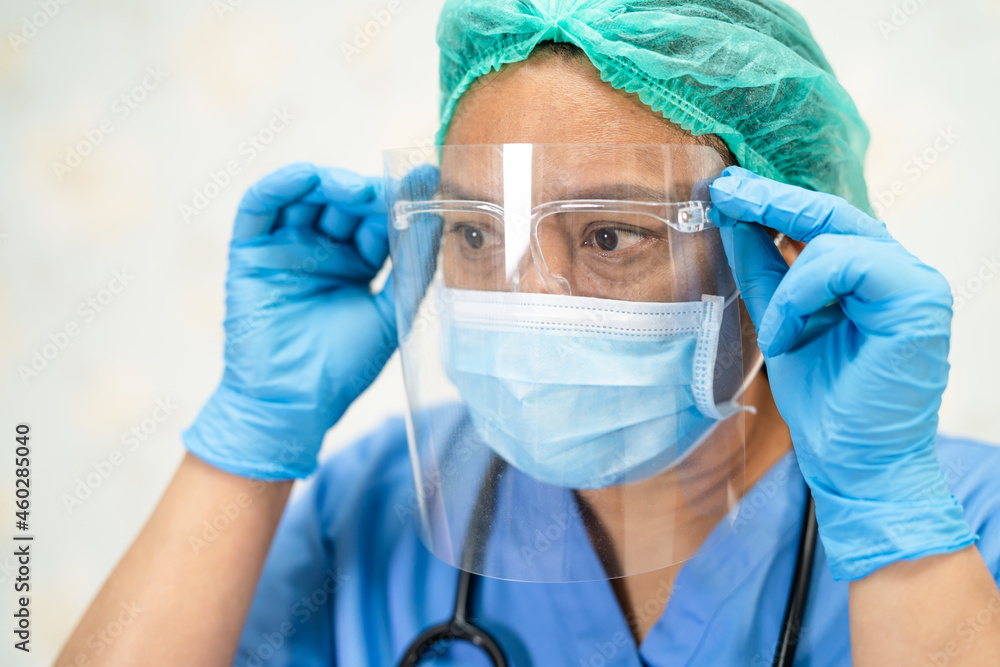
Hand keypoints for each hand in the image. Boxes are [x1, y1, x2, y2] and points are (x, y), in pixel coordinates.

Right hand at [183, 163, 394, 478]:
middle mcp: (318, 251)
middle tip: (387, 192)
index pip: (376, 220)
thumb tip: (437, 211)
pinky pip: (260, 207)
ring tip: (355, 190)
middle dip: (366, 192)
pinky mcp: (250, 252)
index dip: (397, 202)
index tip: (423, 182)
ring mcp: (284, 249)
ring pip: (304, 197)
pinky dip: (281, 184)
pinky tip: (308, 177)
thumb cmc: (343, 367)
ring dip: (329, 183)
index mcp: (354, 264)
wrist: (293, 405)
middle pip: (342, 203)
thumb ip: (414, 263)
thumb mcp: (391, 310)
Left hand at [710, 167, 974, 580]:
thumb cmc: (826, 405)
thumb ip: (764, 272)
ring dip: (787, 284)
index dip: (773, 202)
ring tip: (776, 333)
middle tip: (726, 189)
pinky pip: (846, 264)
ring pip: (836, 236)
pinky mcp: (919, 300)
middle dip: (771, 199)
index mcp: (869, 278)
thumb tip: (734, 218)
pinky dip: (803, 296)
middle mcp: (897, 272)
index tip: (728, 189)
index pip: (820, 223)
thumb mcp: (781, 324)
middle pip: (831, 213)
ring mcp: (914, 283)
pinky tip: (788, 336)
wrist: (855, 465)